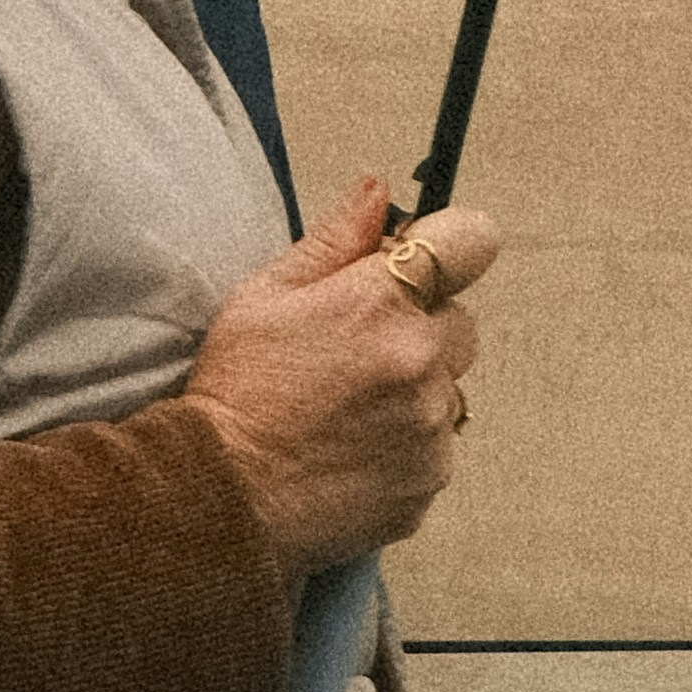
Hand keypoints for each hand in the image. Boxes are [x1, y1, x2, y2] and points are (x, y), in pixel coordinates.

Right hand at [179, 186, 494, 575]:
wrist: (220, 497)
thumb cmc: (235, 390)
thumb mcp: (263, 296)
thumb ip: (333, 241)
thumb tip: (379, 193)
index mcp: (383, 300)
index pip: (471, 240)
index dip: (449, 246)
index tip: (420, 265)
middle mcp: (420, 359)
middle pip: (461, 323)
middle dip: (422, 329)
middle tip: (356, 354)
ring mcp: (431, 426)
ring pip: (448, 390)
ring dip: (413, 392)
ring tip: (345, 412)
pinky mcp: (430, 480)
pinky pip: (436, 448)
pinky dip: (404, 447)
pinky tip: (350, 452)